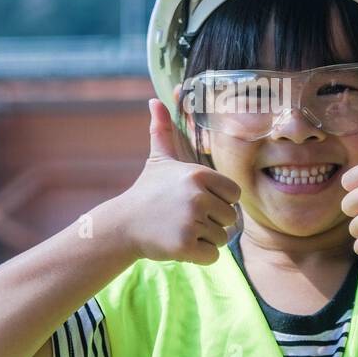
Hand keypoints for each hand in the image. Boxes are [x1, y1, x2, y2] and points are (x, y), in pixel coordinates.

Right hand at [114, 98, 241, 264]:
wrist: (123, 225)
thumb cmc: (147, 192)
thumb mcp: (158, 159)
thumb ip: (163, 130)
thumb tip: (154, 100)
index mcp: (199, 174)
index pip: (234, 195)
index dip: (219, 201)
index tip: (196, 202)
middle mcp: (198, 196)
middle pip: (230, 218)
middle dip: (212, 223)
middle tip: (185, 219)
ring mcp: (192, 221)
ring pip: (222, 238)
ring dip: (205, 240)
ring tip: (181, 230)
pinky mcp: (185, 244)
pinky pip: (212, 256)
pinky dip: (200, 256)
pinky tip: (180, 245)